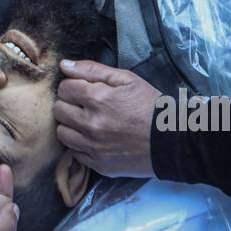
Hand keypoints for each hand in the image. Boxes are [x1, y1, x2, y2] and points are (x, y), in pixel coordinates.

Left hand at [54, 60, 159, 177]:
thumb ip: (92, 70)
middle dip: (69, 104)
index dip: (72, 86)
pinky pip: (74, 153)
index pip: (64, 88)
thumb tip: (63, 65)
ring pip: (62, 133)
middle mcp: (90, 124)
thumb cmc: (149, 105)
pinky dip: (79, 144)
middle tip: (85, 105)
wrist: (171, 140)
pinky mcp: (98, 164)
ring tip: (86, 122)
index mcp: (96, 99)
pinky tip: (93, 139)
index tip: (83, 90)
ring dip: (70, 125)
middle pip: (59, 110)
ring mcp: (93, 147)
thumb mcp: (126, 79)